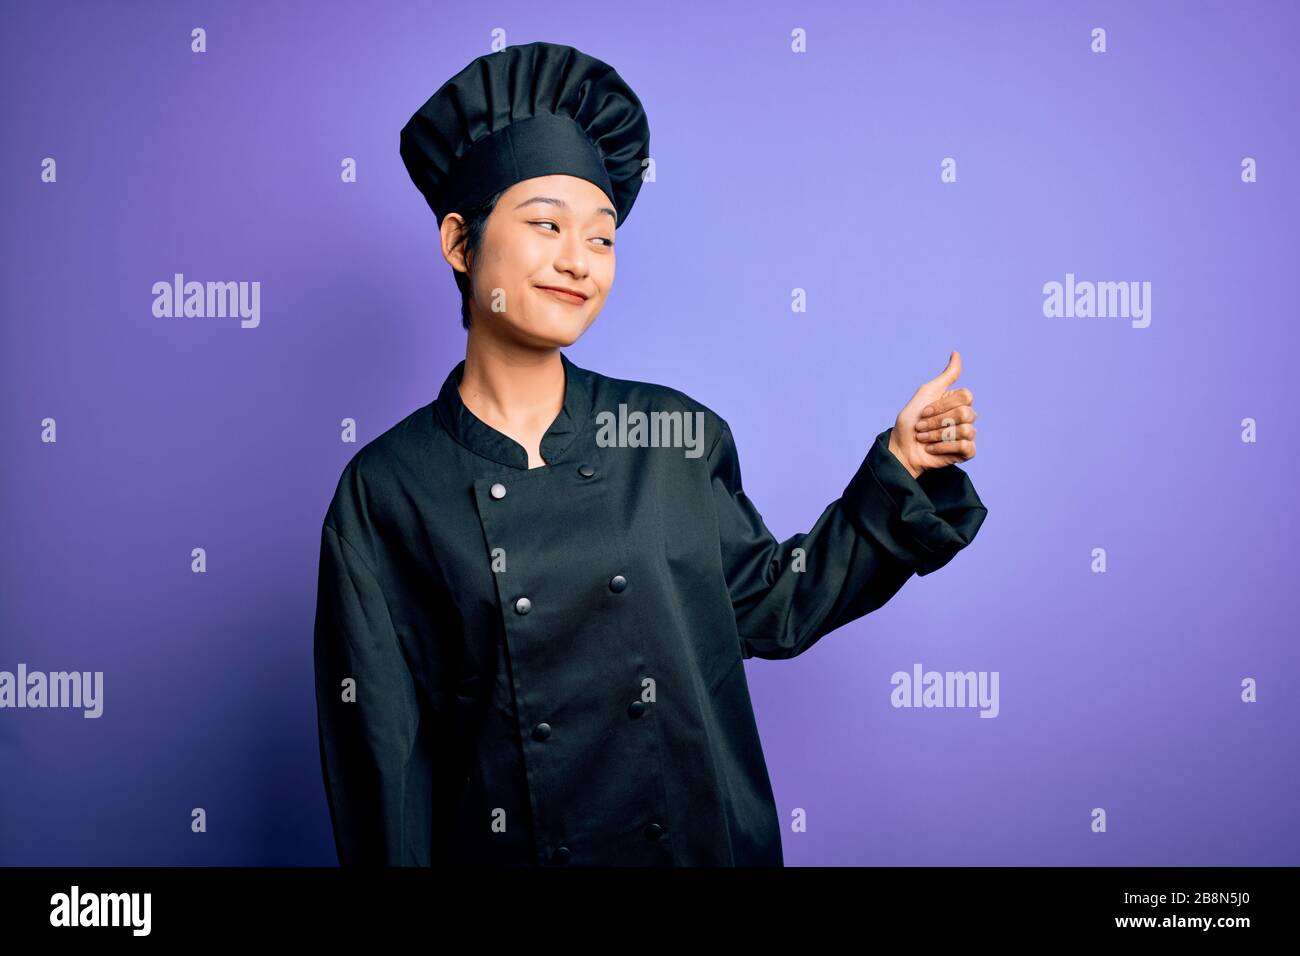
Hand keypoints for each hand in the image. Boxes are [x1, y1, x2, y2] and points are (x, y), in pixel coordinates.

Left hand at [887, 350, 977, 478]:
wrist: (901, 448)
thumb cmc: (911, 421)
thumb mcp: (925, 393)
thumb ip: (946, 376)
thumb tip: (956, 353)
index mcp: (957, 401)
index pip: (966, 397)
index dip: (942, 405)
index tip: (923, 411)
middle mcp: (965, 417)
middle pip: (966, 413)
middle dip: (937, 422)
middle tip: (921, 427)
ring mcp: (967, 434)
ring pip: (966, 430)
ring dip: (938, 435)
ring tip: (924, 439)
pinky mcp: (966, 452)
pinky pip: (966, 447)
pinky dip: (944, 447)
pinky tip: (931, 448)